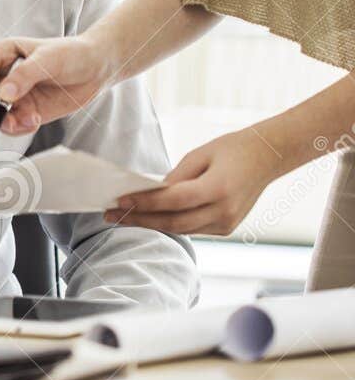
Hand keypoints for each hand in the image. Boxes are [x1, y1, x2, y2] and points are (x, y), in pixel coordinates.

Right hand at [0, 34, 114, 134]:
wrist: (96, 68)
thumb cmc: (74, 54)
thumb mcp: (49, 60)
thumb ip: (25, 75)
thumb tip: (3, 95)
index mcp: (2, 54)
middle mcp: (2, 74)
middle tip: (7, 120)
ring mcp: (11, 94)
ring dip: (7, 123)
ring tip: (31, 120)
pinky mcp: (23, 110)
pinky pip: (9, 125)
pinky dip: (19, 128)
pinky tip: (36, 120)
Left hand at [105, 131, 281, 235]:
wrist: (268, 157)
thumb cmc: (232, 149)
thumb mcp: (199, 155)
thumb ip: (175, 177)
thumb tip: (150, 194)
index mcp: (218, 189)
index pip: (173, 201)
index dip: (144, 203)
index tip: (119, 200)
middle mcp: (224, 211)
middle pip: (173, 222)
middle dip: (139, 219)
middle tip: (110, 215)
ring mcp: (228, 223)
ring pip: (181, 229)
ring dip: (151, 224)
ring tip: (123, 217)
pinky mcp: (227, 228)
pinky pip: (192, 229)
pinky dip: (170, 223)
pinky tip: (148, 217)